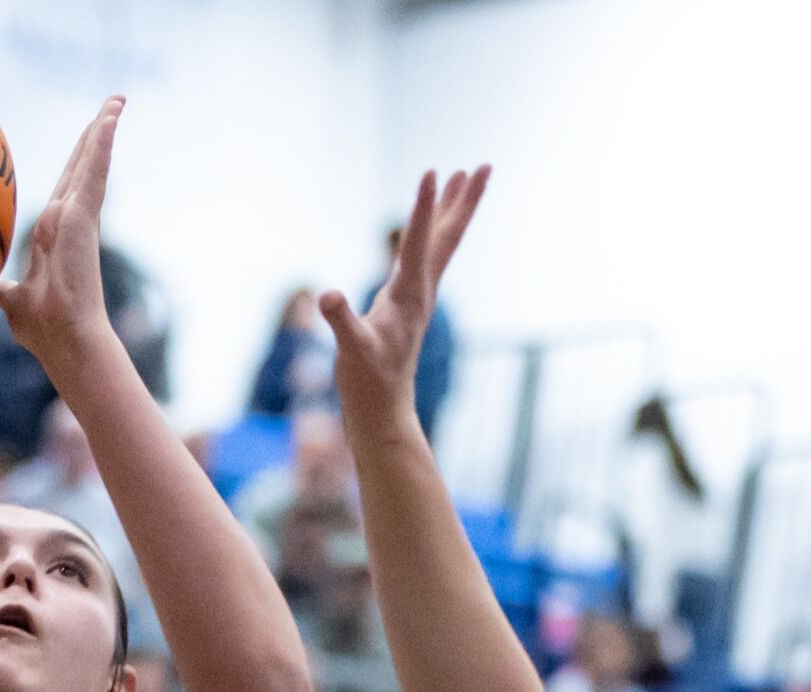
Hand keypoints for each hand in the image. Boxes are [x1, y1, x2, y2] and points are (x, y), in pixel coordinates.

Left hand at [0, 98, 123, 374]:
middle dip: (94, 137)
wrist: (65, 342)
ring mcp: (79, 219)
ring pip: (91, 163)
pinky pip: (94, 173)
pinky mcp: (83, 218)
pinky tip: (109, 119)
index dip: (76, 164)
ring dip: (103, 130)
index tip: (85, 143)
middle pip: (82, 168)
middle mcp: (70, 222)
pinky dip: (102, 146)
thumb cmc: (43, 331)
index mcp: (55, 235)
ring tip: (116, 102)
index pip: (67, 189)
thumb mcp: (11, 301)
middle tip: (110, 109)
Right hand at [319, 165, 489, 433]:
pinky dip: (430, 233)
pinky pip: (425, 256)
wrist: (383, 407)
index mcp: (409, 294)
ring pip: (441, 243)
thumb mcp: (352, 350)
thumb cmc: (367, 379)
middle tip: (484, 166)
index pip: (419, 240)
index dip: (424, 206)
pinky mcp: (408, 302)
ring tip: (461, 178)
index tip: (433, 171)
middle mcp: (421, 289)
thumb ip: (341, 321)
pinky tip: (426, 227)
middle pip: (448, 236)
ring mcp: (418, 294)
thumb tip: (327, 296)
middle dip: (465, 201)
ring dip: (452, 211)